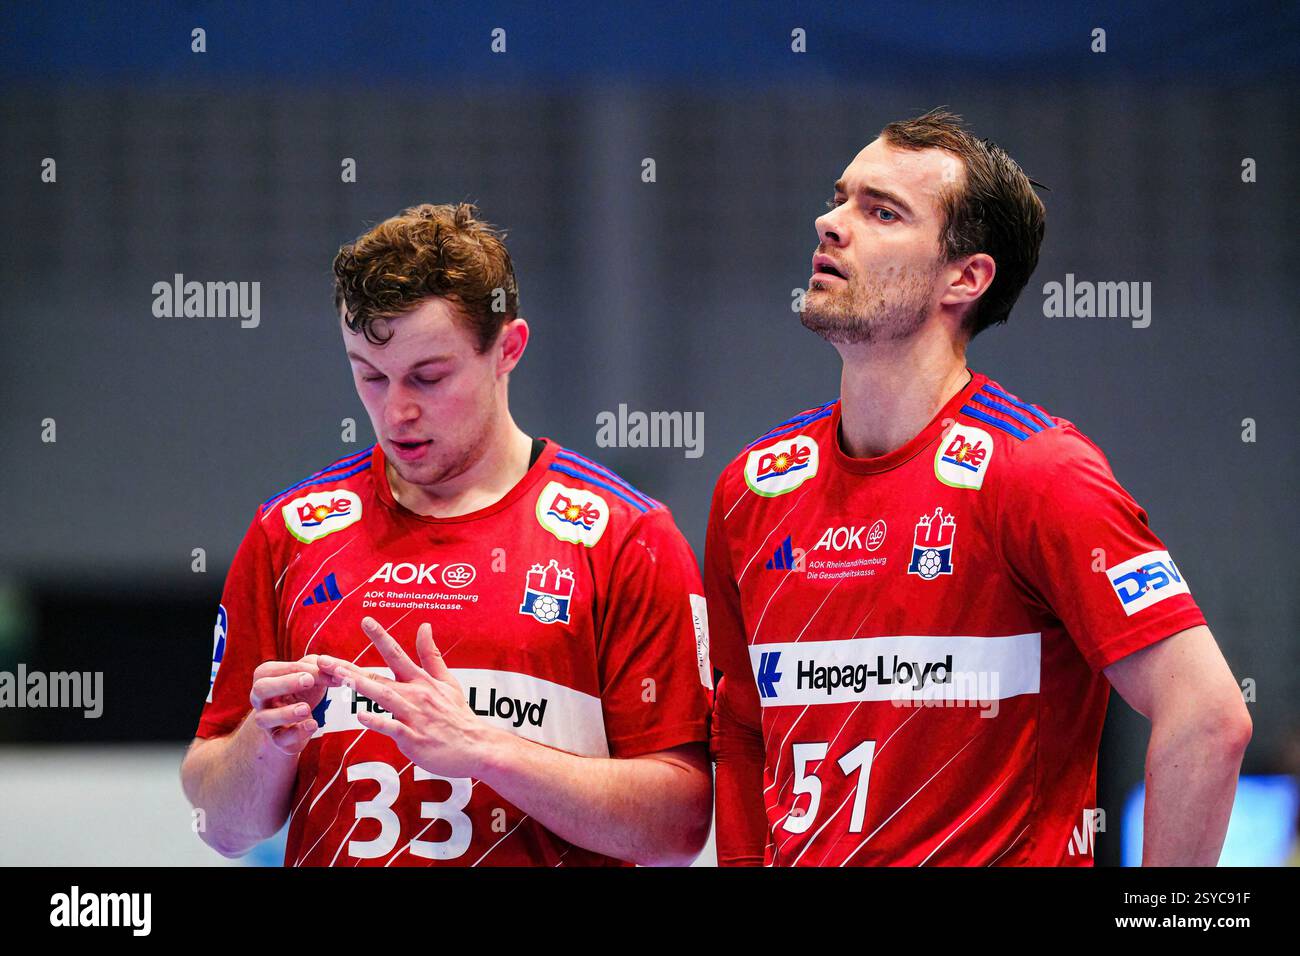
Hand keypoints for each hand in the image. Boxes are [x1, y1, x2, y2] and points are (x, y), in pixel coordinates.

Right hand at [248, 655, 335, 755]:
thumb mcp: (310, 673)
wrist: (294, 721)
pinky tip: (312, 724)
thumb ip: (320, 667)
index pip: (276, 669)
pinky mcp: (277, 739)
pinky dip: (298, 732)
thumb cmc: (301, 691)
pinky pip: (281, 739)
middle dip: (285, 683)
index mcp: (265, 677)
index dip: (301, 668)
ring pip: (265, 718)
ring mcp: (266, 720)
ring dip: (286, 713)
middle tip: (309, 681)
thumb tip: (334, 669)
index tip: (324, 671)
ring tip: (306, 708)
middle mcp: (260, 699)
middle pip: (261, 689)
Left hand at [317, 618, 501, 778]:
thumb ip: (431, 655)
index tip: (365, 620)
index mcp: (420, 681)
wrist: (475, 745)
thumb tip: (424, 626)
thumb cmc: (457, 715)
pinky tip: (360, 716)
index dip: (380, 636)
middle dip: (349, 668)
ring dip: (360, 687)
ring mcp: (414, 716)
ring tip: (339, 678)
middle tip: (324, 661)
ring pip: (383, 697)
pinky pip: (393, 728)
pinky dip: (377, 722)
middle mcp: (415, 694)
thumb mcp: (447, 681)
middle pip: (378, 677)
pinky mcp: (414, 738)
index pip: (396, 654)